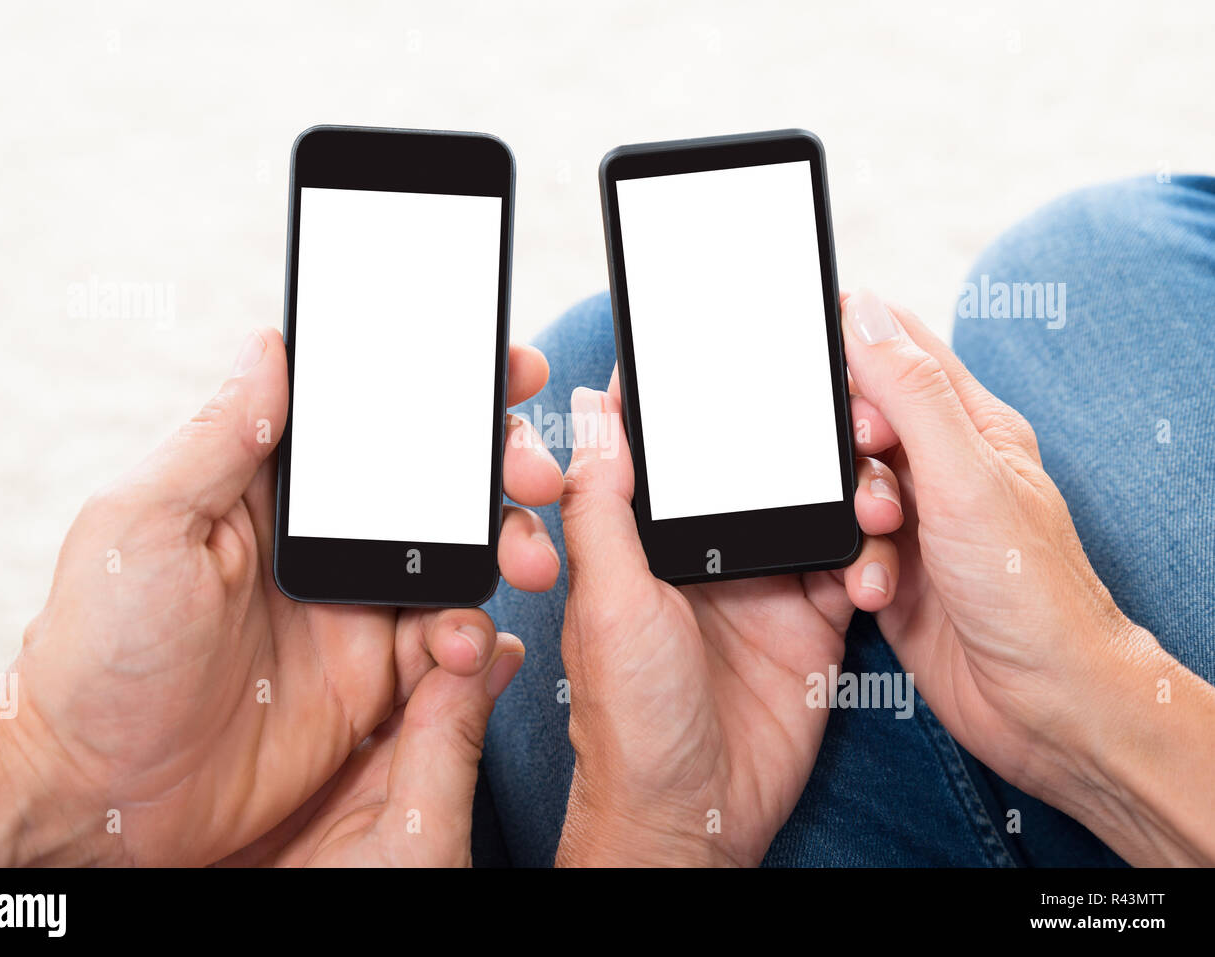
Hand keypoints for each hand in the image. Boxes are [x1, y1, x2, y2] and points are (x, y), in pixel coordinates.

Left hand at [0, 328, 560, 865]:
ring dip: (507, 542)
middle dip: (500, 463)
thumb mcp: (143, 528)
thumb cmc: (96, 653)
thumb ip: (218, 439)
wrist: (100, 795)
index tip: (507, 367)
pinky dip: (476, 635)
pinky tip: (467, 643)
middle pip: (435, 480)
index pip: (370, 414)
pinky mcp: (373, 679)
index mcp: (269, 487)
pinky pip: (449, 642)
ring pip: (459, 554)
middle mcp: (322, 538)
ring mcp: (353, 607)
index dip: (442, 384)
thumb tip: (270, 344)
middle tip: (535, 472)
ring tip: (528, 560)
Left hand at [554, 368, 904, 865]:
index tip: (708, 337)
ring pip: (811, 502)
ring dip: (841, 482)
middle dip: (787, 427)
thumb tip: (593, 411)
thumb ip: (605, 507)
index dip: (680, 395)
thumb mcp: (610, 601)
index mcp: (643, 538)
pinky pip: (852, 563)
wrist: (694, 815)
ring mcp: (762, 581)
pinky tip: (880, 541)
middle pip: (750, 461)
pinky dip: (873, 548)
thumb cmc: (631, 719)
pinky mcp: (813, 620)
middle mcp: (704, 550)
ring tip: (865, 474)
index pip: (662, 447)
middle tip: (828, 391)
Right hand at [840, 288, 1214, 863]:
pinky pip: (844, 548)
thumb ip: (911, 393)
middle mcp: (945, 469)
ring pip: (846, 488)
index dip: (854, 346)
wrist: (1045, 705)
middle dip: (844, 448)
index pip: (903, 350)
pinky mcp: (895, 575)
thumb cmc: (1029, 591)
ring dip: (849, 514)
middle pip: (862, 421)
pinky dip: (849, 565)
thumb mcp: (963, 477)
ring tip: (880, 541)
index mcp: (974, 426)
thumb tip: (863, 313)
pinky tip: (873, 590)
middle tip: (862, 479)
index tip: (811, 366)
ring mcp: (919, 524)